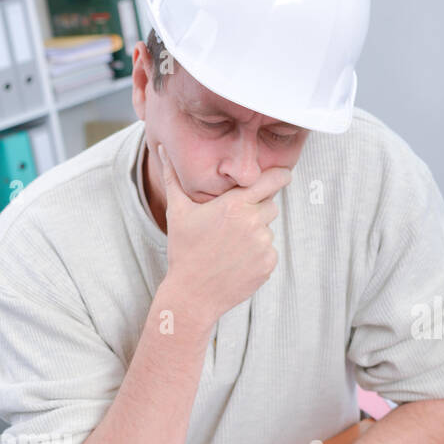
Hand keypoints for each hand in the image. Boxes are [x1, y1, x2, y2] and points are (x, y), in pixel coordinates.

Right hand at [158, 142, 290, 325]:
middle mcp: (253, 222)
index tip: (282, 176)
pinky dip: (256, 255)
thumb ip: (174, 178)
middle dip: (256, 210)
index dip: (280, 176)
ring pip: (268, 230)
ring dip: (254, 234)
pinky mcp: (268, 265)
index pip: (274, 180)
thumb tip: (161, 147)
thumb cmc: (183, 251)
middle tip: (232, 225)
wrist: (191, 295)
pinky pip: (269, 252)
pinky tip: (235, 262)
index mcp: (235, 205)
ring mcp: (263, 245)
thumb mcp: (177, 212)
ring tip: (229, 247)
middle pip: (270, 205)